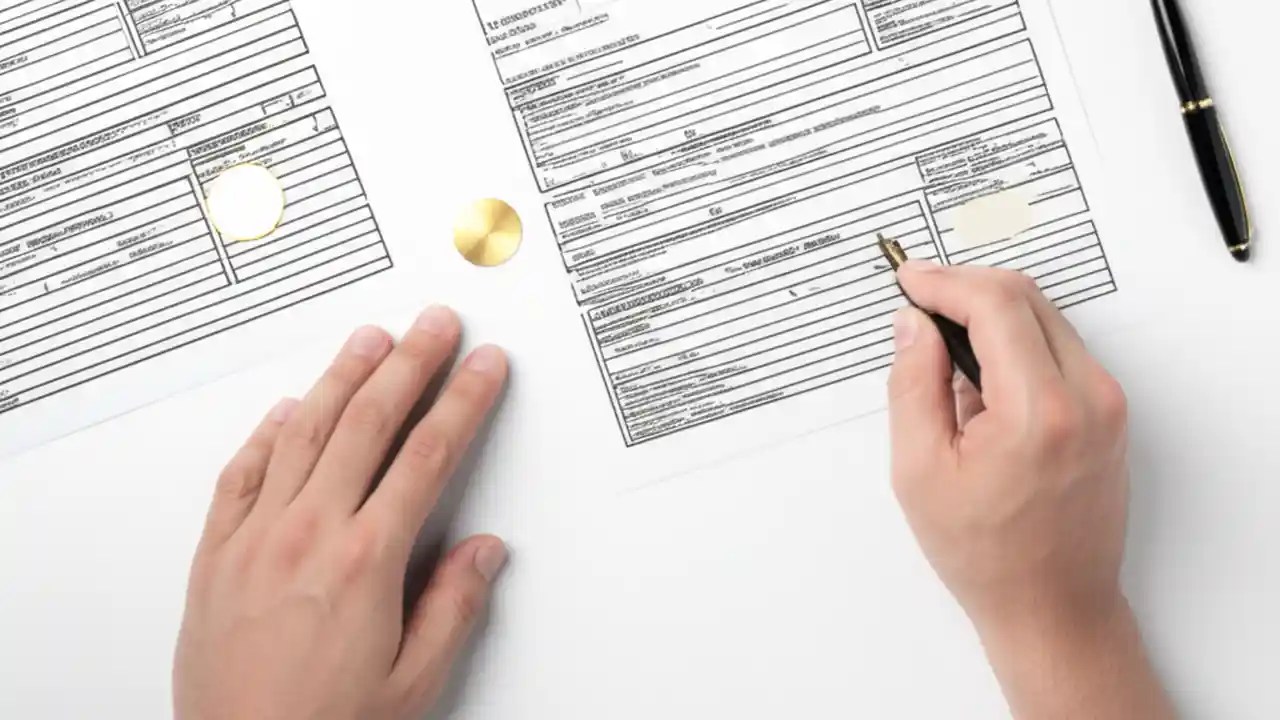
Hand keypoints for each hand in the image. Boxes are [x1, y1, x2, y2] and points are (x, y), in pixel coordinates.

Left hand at [174, 306, 509, 719]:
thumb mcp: (413, 681)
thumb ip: (452, 608)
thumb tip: (482, 553)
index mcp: (366, 562)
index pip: (428, 455)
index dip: (462, 401)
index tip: (482, 368)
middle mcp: (309, 535)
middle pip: (369, 423)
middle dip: (410, 363)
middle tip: (434, 326)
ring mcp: (256, 537)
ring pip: (305, 432)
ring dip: (343, 377)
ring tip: (369, 340)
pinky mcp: (215, 554)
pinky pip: (241, 473)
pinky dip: (267, 432)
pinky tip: (288, 408)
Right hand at [888, 263, 1172, 717]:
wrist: (1054, 606)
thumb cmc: (988, 554)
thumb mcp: (920, 470)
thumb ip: (913, 385)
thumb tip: (913, 324)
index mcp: (1039, 411)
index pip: (995, 304)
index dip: (943, 282)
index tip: (908, 280)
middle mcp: (1088, 397)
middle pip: (1025, 297)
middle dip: (965, 287)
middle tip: (918, 300)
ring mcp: (1107, 403)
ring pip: (1045, 317)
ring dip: (991, 313)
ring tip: (942, 350)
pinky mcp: (1110, 412)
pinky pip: (1060, 347)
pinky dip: (1016, 341)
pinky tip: (979, 376)